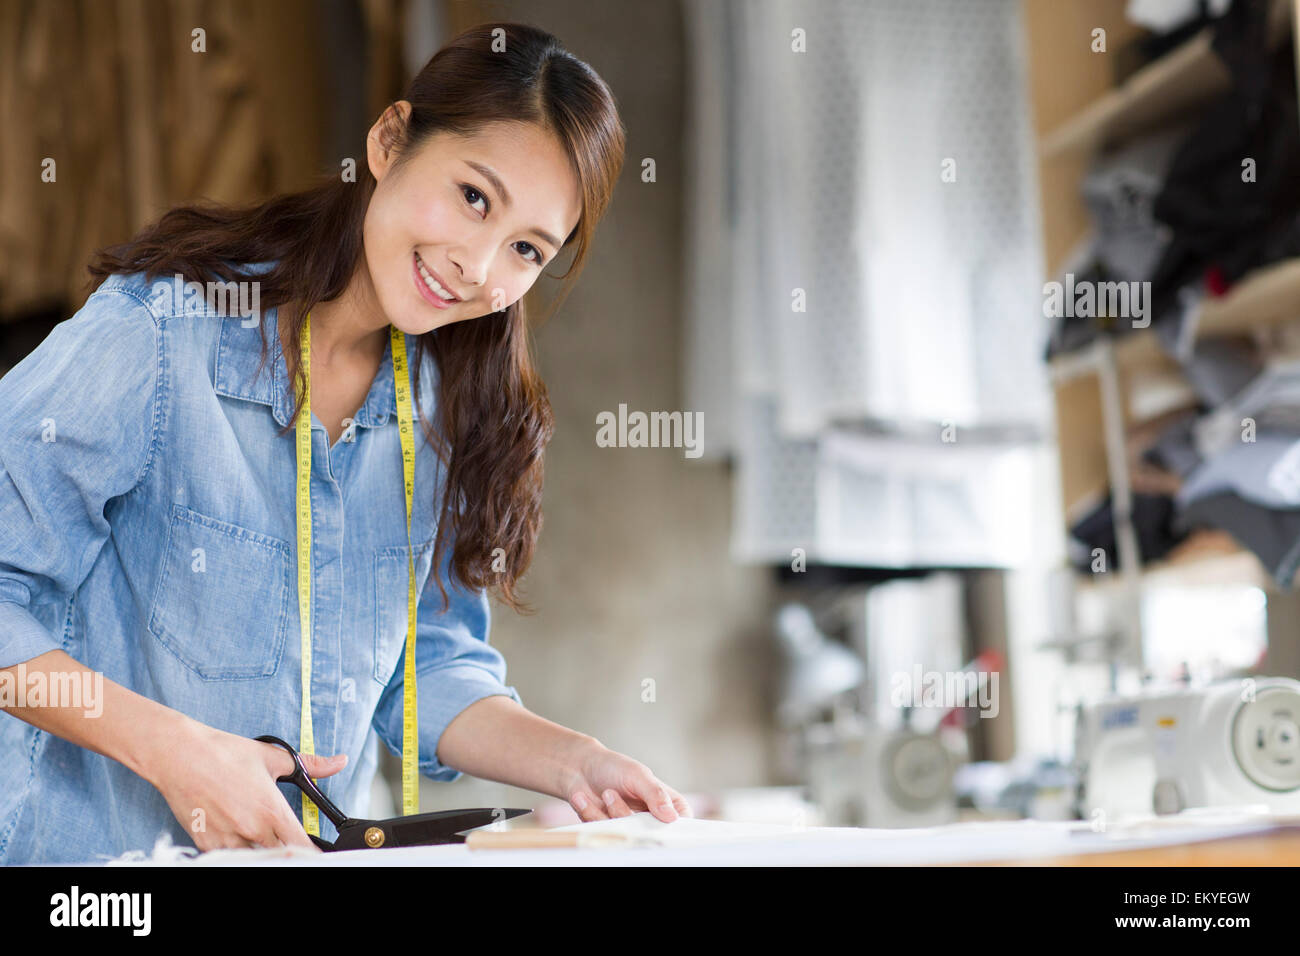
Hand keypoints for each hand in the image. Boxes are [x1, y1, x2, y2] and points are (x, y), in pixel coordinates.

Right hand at [149, 721, 347, 851]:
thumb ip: (310, 765)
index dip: (311, 852)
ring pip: (255, 858)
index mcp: (271, 810)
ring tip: (263, 836)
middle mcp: (251, 830)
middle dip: (288, 851)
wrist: (179, 755)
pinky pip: (230, 856)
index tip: (317, 852)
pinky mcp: (207, 844)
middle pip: (280, 856)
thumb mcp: (272, 757)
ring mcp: (227, 840)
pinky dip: (240, 851)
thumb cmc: (223, 754)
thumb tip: (338, 762)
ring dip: (263, 851)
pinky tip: (241, 837)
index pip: (301, 847)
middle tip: (289, 841)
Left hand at [559, 739, 691, 822]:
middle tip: (611, 793)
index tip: (656, 823)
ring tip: (605, 791)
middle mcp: (649, 819)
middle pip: (649, 833)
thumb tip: (672, 816)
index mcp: (667, 803)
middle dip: (626, 814)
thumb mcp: (638, 775)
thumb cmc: (614, 767)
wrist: (580, 768)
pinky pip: (601, 832)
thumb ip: (655, 794)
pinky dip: (591, 813)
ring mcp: (628, 827)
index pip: (681, 824)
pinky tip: (584, 798)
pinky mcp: (607, 832)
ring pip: (624, 834)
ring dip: (609, 810)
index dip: (672, 828)